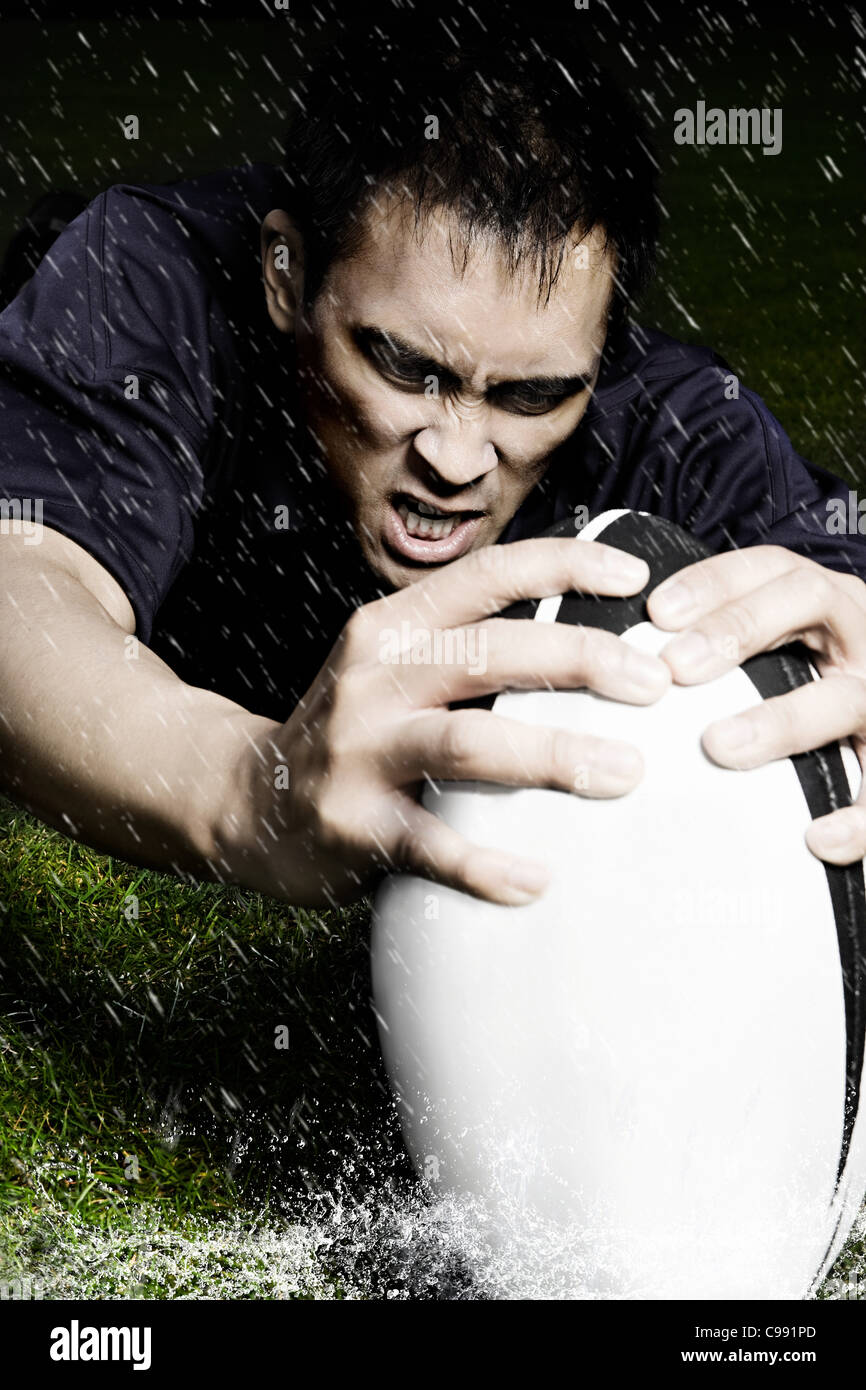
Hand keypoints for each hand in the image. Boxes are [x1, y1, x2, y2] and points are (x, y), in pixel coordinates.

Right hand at [226, 538, 670, 906]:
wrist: (249, 801)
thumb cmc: (356, 731)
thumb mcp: (395, 665)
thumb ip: (469, 644)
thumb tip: (592, 632)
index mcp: (392, 626)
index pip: (486, 575)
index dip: (565, 566)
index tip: (637, 578)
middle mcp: (373, 676)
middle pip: (490, 652)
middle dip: (582, 661)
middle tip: (656, 686)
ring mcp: (359, 750)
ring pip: (468, 742)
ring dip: (553, 755)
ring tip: (623, 774)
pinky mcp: (353, 825)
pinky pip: (430, 845)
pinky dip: (487, 865)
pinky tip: (536, 880)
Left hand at [648, 545, 865, 864]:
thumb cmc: (823, 689)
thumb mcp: (792, 652)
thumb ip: (733, 650)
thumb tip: (631, 660)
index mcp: (829, 603)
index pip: (773, 569)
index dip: (716, 583)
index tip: (658, 612)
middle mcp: (864, 638)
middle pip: (812, 601)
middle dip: (739, 628)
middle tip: (674, 666)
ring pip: (848, 698)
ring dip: (782, 720)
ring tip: (719, 745)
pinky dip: (859, 819)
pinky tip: (817, 838)